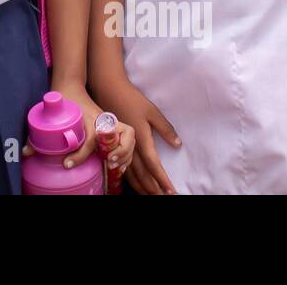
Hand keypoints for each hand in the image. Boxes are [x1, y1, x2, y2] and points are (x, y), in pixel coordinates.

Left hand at [20, 81, 133, 174]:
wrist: (70, 84)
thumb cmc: (62, 100)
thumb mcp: (50, 114)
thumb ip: (37, 134)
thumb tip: (25, 151)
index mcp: (87, 118)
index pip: (89, 139)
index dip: (79, 155)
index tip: (67, 163)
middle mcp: (102, 120)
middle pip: (119, 137)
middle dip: (118, 152)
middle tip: (107, 163)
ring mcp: (110, 122)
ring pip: (128, 137)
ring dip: (125, 154)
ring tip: (115, 166)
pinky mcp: (113, 125)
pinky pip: (128, 138)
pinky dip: (128, 151)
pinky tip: (119, 164)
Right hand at [96, 77, 179, 194]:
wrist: (108, 90)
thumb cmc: (132, 99)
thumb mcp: (152, 111)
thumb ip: (165, 129)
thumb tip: (177, 145)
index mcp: (141, 138)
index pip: (153, 164)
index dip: (162, 179)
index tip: (171, 190)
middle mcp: (129, 145)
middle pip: (141, 173)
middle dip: (152, 187)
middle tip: (161, 196)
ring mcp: (119, 145)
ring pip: (130, 173)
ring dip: (141, 186)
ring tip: (150, 194)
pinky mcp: (113, 144)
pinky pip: (121, 166)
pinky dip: (129, 178)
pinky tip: (133, 182)